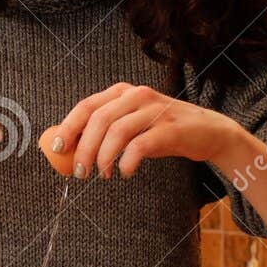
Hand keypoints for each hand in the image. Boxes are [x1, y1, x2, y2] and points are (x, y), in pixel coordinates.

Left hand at [43, 82, 251, 178]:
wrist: (208, 131)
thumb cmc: (161, 130)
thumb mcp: (131, 124)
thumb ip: (104, 130)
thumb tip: (68, 150)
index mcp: (122, 92)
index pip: (87, 106)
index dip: (69, 127)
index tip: (58, 148)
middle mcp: (137, 96)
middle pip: (99, 120)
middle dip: (84, 149)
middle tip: (80, 173)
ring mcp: (155, 110)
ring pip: (118, 131)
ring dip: (103, 157)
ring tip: (103, 174)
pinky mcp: (171, 128)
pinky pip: (141, 145)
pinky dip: (127, 162)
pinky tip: (125, 172)